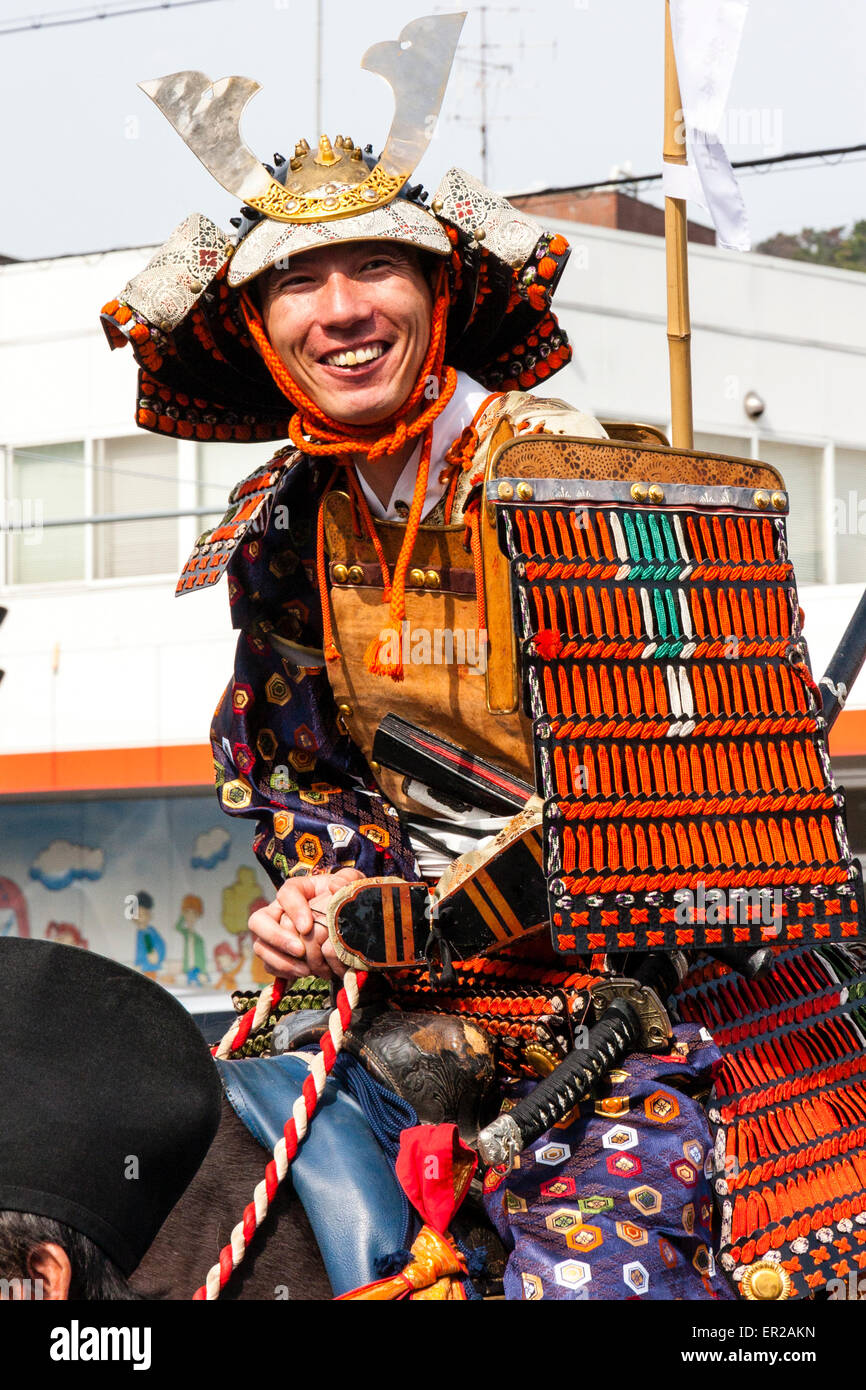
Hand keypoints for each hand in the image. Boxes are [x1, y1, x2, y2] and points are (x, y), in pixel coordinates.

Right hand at [248, 868, 363, 981]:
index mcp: (295, 891)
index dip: (293, 910)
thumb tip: (335, 885)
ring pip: (260, 947)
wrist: (347, 924)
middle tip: (301, 950)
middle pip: (258, 921)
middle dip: (277, 938)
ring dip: (281, 961)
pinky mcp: (276, 955)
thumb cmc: (345, 902)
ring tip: (306, 969)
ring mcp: (273, 935)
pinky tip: (304, 974)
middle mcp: (278, 912)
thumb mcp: (351, 886)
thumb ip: (347, 879)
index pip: (285, 894)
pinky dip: (284, 973)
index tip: (308, 927)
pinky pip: (269, 965)